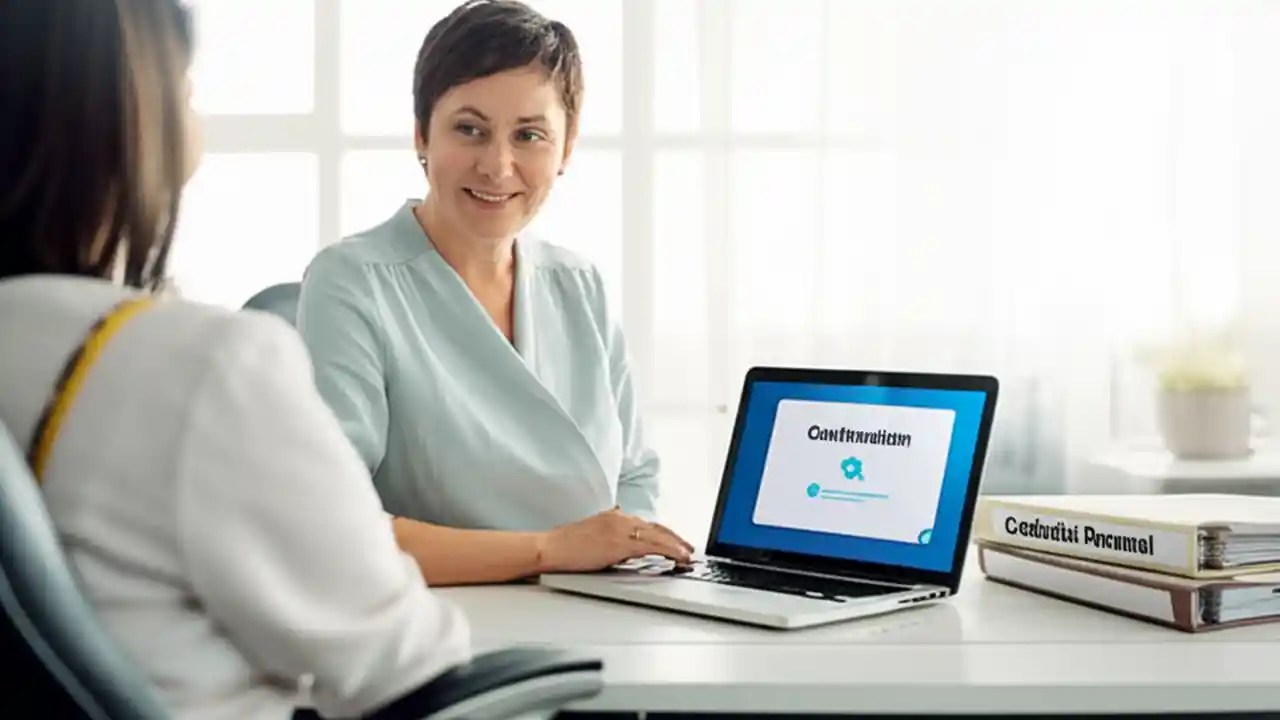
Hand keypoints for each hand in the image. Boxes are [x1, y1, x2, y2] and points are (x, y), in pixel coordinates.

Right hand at [537, 508, 694, 572]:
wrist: (550, 548)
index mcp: (614, 516)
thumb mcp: (595, 538)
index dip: (664, 534)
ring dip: (676, 545)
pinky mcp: (620, 541)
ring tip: (689, 554)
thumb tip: (630, 550)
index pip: (646, 524)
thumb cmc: (567, 547)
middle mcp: (620, 518)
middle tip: (689, 548)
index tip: (676, 542)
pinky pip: (652, 545)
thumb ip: (614, 540)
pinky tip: (678, 556)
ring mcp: (621, 528)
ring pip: (658, 535)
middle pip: (656, 527)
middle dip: (675, 539)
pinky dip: (669, 550)